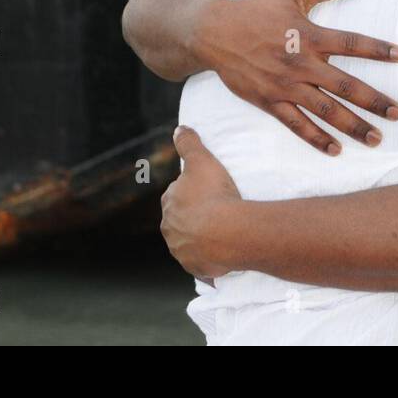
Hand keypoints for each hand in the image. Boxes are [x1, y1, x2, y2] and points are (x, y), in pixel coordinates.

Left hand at [161, 126, 240, 282]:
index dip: (190, 193)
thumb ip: (188, 143)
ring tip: (223, 233)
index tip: (206, 192)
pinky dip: (210, 260)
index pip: (175, 196)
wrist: (227, 233)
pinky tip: (223, 256)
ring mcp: (183, 252)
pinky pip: (203, 263)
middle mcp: (170, 230)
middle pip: (180, 221)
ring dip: (201, 240)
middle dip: (193, 217)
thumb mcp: (201, 160)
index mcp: (169, 204)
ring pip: (190, 243)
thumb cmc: (214, 194)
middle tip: (217, 211)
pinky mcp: (197, 268)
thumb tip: (179, 129)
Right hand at [189, 0, 397, 154]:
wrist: (213, 32)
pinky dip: (316, 138)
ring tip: (376, 138)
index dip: (378, 49)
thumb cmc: (256, 10)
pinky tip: (336, 150)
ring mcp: (285, 86)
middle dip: (374, 101)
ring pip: (325, 111)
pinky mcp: (270, 101)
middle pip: (345, 86)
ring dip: (352, 126)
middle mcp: (301, 64)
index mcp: (309, 36)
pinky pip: (296, 124)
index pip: (351, 44)